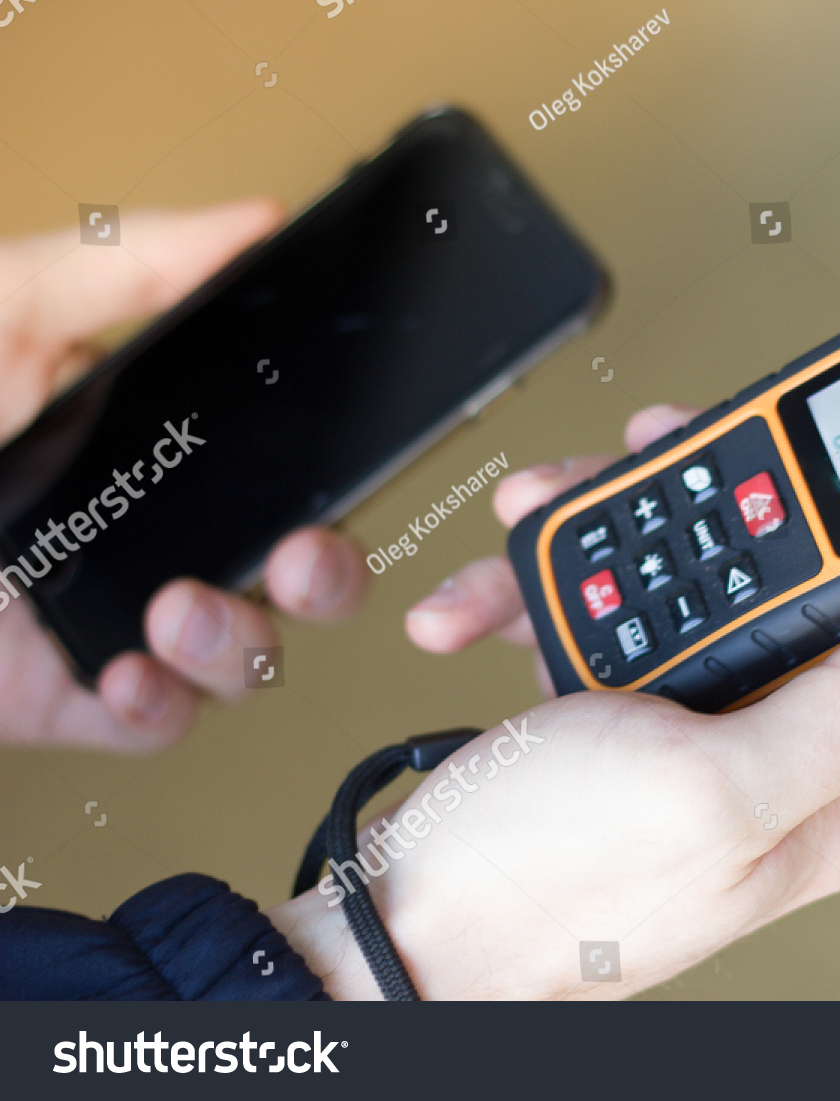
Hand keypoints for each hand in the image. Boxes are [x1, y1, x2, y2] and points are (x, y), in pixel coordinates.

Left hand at [0, 201, 370, 751]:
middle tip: (303, 560)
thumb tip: (248, 223)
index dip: (330, 484)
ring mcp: (104, 619)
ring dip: (238, 646)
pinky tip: (131, 674)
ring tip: (182, 613)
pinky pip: (150, 725)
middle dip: (326, 580)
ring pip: (238, 660)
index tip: (344, 469)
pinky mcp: (58, 695)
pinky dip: (160, 709)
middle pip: (287, 578)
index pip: (275, 471)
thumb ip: (125, 267)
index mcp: (144, 445)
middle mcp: (142, 536)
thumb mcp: (8, 313)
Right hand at [269, 408, 839, 997]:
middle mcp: (778, 763)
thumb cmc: (546, 882)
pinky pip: (608, 628)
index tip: (772, 464)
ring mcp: (699, 741)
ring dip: (594, 550)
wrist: (405, 923)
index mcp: (833, 787)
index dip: (833, 529)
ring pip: (679, 590)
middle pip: (770, 586)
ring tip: (535, 531)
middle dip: (687, 518)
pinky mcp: (628, 727)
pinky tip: (492, 608)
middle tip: (625, 471)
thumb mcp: (709, 787)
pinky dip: (541, 603)